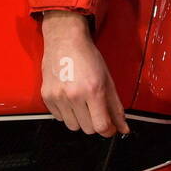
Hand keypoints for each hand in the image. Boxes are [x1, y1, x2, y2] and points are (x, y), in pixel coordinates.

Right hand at [40, 11, 129, 136]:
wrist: (64, 40)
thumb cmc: (88, 57)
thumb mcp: (107, 80)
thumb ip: (116, 107)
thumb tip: (123, 128)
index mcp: (93, 90)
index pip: (101, 126)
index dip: (108, 130)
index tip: (109, 128)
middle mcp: (74, 95)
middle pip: (87, 129)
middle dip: (94, 123)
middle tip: (95, 110)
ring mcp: (58, 96)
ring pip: (72, 126)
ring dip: (79, 120)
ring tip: (81, 104)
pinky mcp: (46, 96)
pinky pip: (59, 118)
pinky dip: (66, 113)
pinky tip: (69, 99)